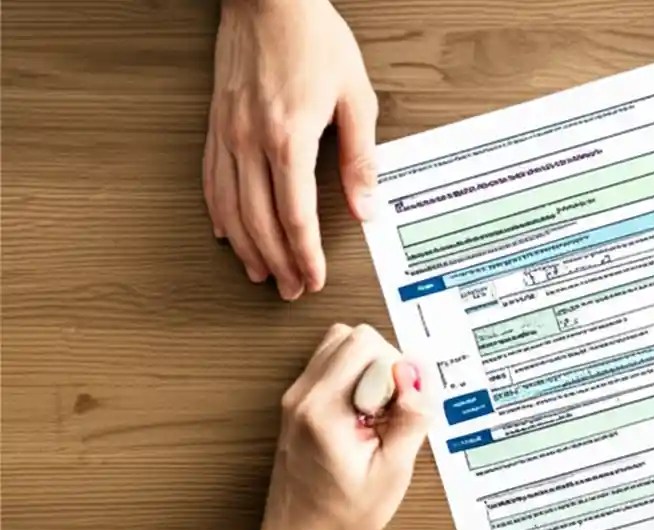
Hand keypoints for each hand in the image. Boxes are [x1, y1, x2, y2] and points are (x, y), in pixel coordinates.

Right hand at [204, 0, 378, 299]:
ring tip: (261, 273)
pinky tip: (226, 232)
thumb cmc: (314, 39)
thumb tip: (366, 207)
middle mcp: (251, 140)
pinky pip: (210, 179)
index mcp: (289, 137)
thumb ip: (360, 158)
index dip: (305, 254)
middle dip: (278, 261)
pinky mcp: (215, 123)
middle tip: (292, 288)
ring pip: (230, 207)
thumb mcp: (355, 97)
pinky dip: (218, 212)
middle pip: (260, 220)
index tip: (315, 279)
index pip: (295, 215)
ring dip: (246, 247)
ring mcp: (227, 133)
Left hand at [262, 324, 430, 529]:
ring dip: (368, 369)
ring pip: (340, 345)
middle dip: (384, 364)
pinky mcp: (297, 404)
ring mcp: (295, 398)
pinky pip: (330, 366)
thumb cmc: (344, 515)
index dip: (395, 371)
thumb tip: (415, 372)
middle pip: (353, 337)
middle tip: (390, 410)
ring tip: (377, 413)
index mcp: (323, 409)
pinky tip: (363, 417)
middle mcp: (302, 396)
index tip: (398, 409)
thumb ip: (410, 417)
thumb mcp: (393, 471)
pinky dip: (354, 379)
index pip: (366, 345)